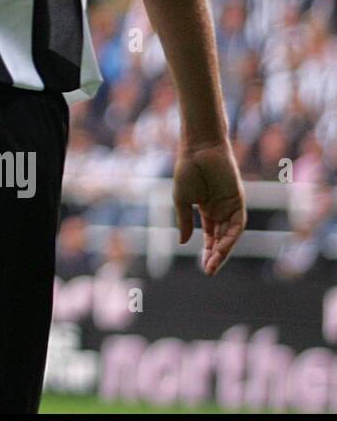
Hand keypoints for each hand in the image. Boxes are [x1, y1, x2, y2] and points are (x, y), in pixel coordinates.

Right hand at [172, 143, 245, 274]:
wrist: (199, 149)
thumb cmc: (188, 170)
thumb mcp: (182, 200)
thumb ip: (185, 221)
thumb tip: (182, 242)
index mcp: (207, 209)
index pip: (209, 236)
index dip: (207, 251)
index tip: (204, 267)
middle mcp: (221, 210)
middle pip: (221, 239)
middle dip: (215, 255)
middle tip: (209, 271)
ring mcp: (230, 206)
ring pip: (229, 235)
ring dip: (222, 251)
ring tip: (212, 265)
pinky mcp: (238, 201)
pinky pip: (237, 225)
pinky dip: (230, 238)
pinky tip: (220, 248)